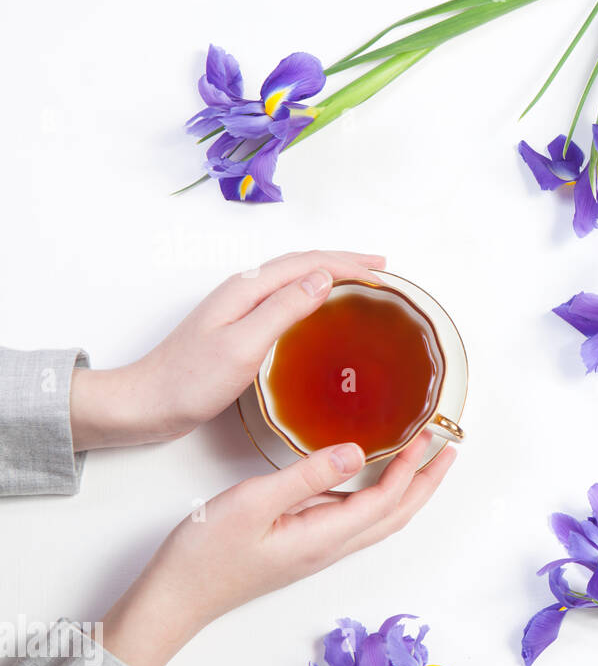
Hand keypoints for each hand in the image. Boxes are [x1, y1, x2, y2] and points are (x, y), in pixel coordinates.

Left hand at [70, 250, 383, 449]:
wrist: (148, 403)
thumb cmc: (189, 381)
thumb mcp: (243, 345)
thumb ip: (283, 309)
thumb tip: (322, 279)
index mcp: (246, 289)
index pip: (307, 263)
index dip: (347, 263)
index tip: (382, 272)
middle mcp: (243, 291)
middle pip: (301, 264)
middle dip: (343, 262)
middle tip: (380, 269)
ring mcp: (239, 309)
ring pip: (293, 280)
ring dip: (329, 275)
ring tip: (359, 282)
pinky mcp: (238, 328)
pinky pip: (285, 301)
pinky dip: (312, 296)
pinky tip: (319, 311)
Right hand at [101, 432, 454, 665]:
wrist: (174, 600)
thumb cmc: (204, 554)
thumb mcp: (252, 503)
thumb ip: (306, 477)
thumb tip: (356, 452)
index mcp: (324, 537)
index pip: (386, 500)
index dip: (413, 468)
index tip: (430, 436)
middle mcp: (329, 548)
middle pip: (395, 515)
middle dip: (426, 483)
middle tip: (448, 449)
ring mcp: (317, 549)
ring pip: (378, 519)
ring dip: (406, 491)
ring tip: (422, 460)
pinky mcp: (302, 547)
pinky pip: (354, 520)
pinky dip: (376, 496)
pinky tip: (368, 479)